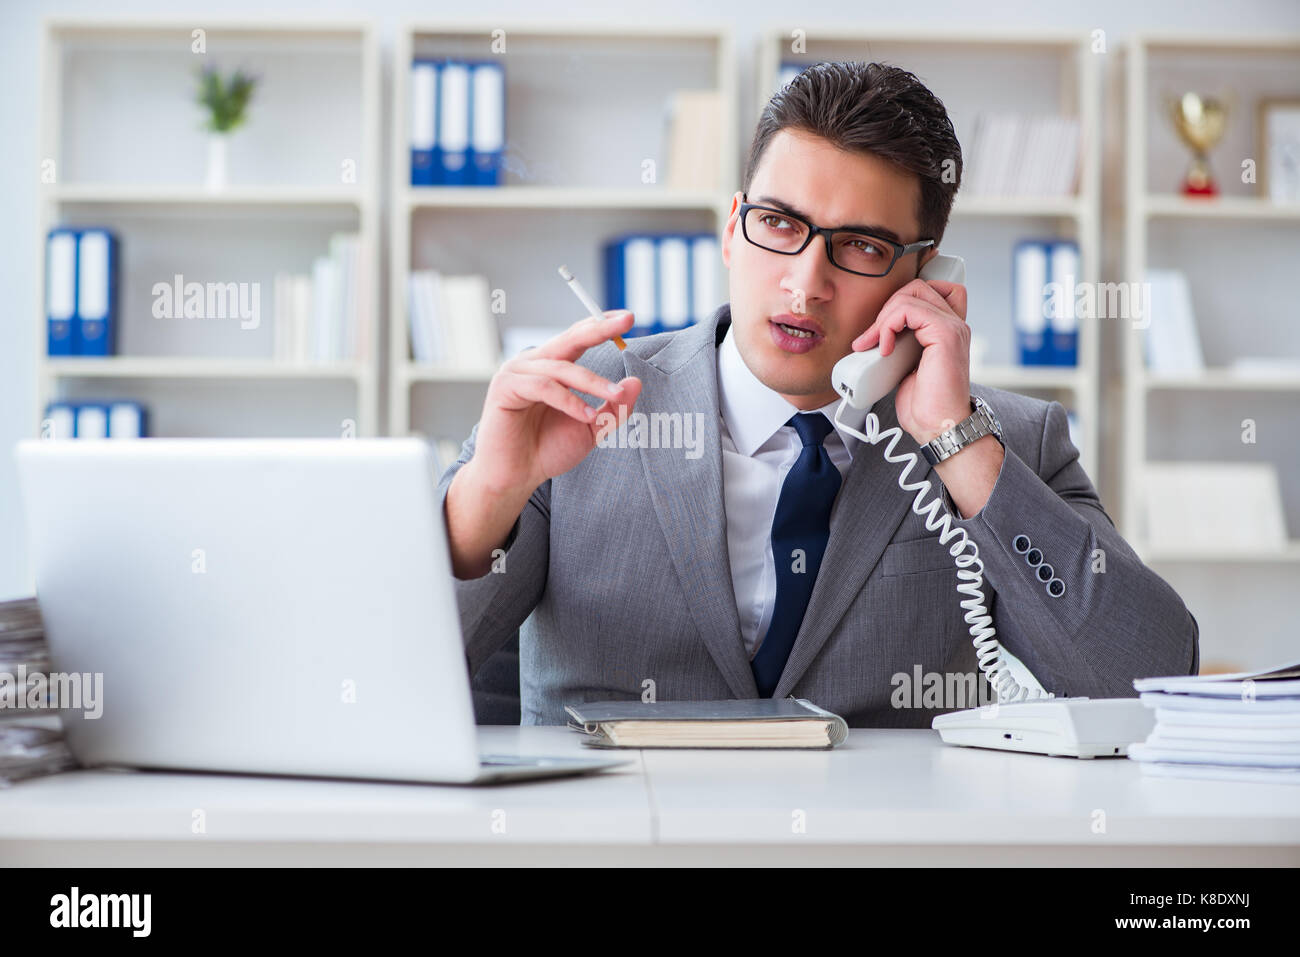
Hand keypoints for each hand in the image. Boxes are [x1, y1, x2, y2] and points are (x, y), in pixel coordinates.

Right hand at [467, 310, 641, 497]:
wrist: (515, 477)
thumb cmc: (547, 450)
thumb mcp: (591, 428)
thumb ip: (613, 407)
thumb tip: (636, 382)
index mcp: (551, 367)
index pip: (578, 338)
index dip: (602, 326)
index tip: (629, 317)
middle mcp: (533, 364)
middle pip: (570, 339)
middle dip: (600, 329)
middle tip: (628, 321)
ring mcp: (516, 373)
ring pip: (561, 368)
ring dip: (592, 381)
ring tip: (615, 395)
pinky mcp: (505, 388)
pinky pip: (543, 387)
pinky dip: (569, 400)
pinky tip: (586, 415)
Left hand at [851, 278, 971, 443]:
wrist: (938, 427)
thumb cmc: (925, 404)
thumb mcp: (906, 365)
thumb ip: (900, 343)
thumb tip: (873, 335)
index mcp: (948, 329)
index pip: (928, 290)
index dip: (901, 302)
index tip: (882, 331)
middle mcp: (955, 323)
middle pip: (917, 286)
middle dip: (887, 309)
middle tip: (873, 338)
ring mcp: (953, 326)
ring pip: (910, 295)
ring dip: (883, 319)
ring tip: (876, 344)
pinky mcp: (945, 334)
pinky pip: (908, 309)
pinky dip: (887, 325)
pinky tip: (884, 348)